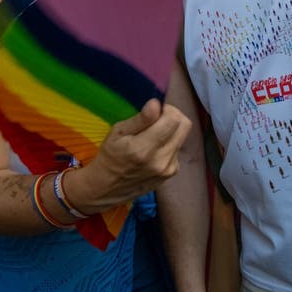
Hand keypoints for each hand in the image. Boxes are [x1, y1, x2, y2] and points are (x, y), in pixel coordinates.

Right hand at [70, 98, 190, 211]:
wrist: (107, 187)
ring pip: (182, 136)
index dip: (167, 109)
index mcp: (144, 148)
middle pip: (184, 125)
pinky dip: (169, 143)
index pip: (173, 119)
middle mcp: (161, 160)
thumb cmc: (110, 155)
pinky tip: (154, 148)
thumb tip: (157, 103)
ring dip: (171, 130)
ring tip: (152, 135)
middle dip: (173, 116)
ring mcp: (168, 169)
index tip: (155, 110)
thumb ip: (140, 119)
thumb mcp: (117, 132)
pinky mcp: (171, 173)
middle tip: (157, 118)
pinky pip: (178, 149)